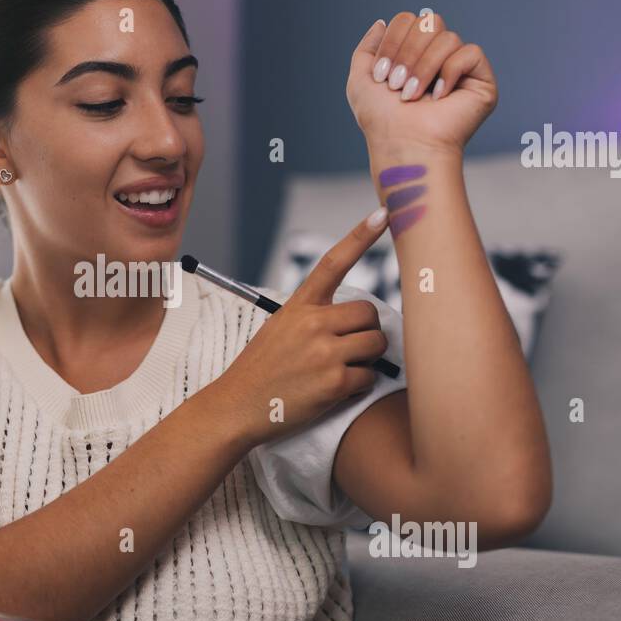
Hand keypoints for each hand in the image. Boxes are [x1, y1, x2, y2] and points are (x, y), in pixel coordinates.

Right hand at [207, 209, 391, 447]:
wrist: (236, 407)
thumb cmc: (261, 370)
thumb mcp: (280, 329)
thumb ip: (314, 317)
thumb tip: (360, 318)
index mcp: (299, 306)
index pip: (333, 262)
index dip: (361, 236)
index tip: (384, 214)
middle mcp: (313, 324)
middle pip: (369, 313)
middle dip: (368, 331)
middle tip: (350, 348)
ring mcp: (324, 353)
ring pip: (376, 344)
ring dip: (368, 358)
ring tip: (342, 369)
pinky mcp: (334, 383)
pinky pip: (369, 376)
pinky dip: (359, 385)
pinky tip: (336, 390)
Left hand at [345, 12, 497, 157]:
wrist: (402, 144)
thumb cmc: (381, 120)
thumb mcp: (360, 80)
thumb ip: (366, 49)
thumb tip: (382, 21)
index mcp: (413, 54)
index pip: (408, 20)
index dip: (392, 41)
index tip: (381, 76)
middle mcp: (438, 58)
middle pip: (428, 21)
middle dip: (407, 53)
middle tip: (397, 86)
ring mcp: (460, 69)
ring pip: (447, 37)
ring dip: (423, 68)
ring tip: (412, 95)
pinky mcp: (481, 81)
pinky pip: (470, 52)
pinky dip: (450, 72)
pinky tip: (440, 97)